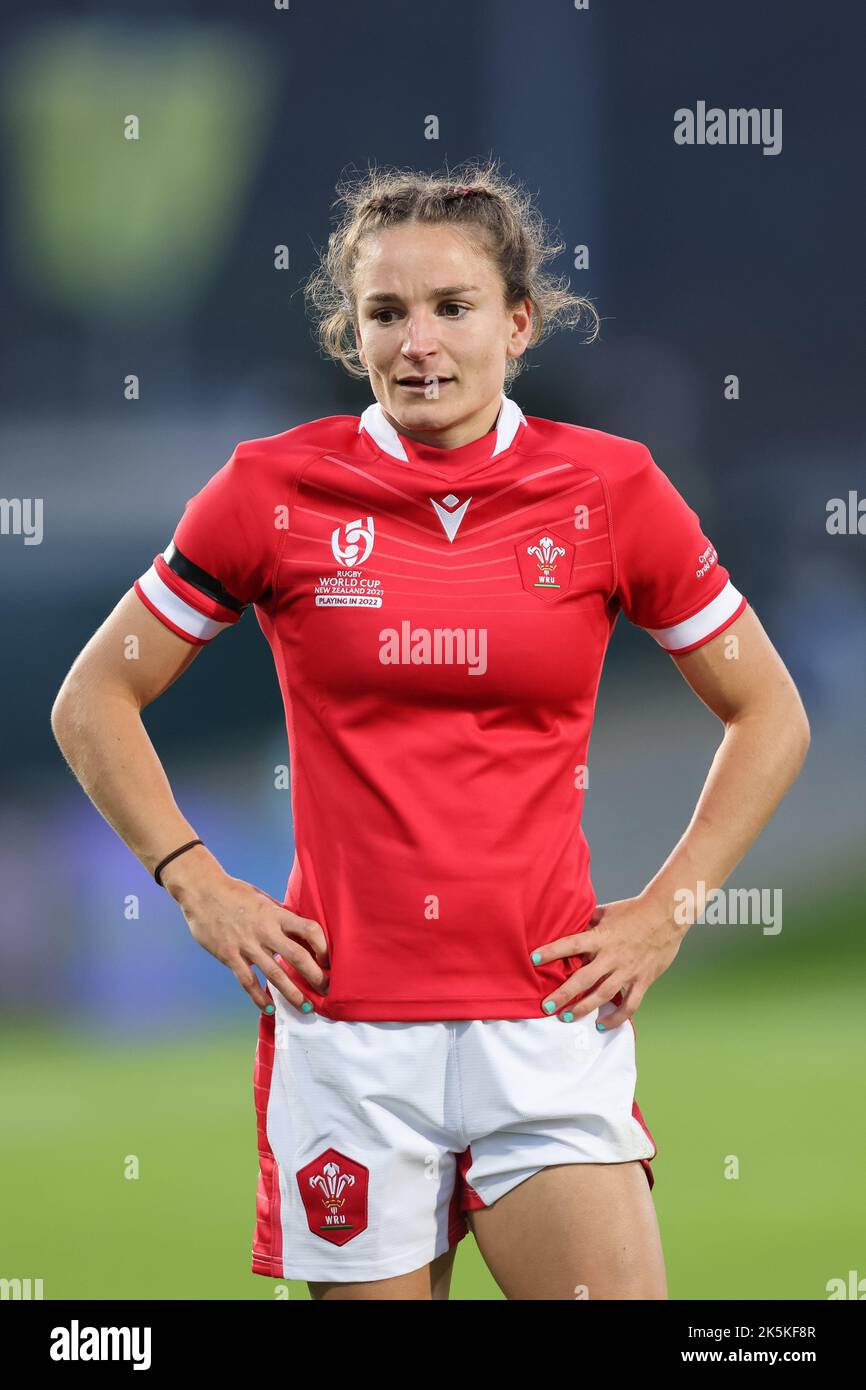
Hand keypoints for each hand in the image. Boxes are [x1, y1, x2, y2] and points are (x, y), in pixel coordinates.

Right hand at [161, 851, 328, 1010]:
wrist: (202, 891)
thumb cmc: (235, 892)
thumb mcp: (263, 899)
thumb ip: (279, 915)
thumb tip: (298, 931)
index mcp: (276, 914)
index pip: (309, 930)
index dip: (323, 947)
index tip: (328, 960)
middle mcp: (265, 930)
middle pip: (297, 956)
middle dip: (315, 976)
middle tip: (326, 990)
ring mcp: (247, 945)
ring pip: (275, 974)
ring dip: (292, 993)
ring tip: (306, 1007)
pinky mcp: (229, 955)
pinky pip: (247, 981)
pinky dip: (259, 997)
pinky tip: (269, 1008)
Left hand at [529, 893, 684, 1027]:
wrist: (667, 915)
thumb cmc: (634, 910)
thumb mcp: (607, 911)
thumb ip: (589, 921)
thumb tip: (571, 923)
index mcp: (601, 937)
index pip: (571, 944)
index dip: (551, 951)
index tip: (533, 958)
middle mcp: (612, 956)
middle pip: (583, 978)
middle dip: (563, 994)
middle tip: (546, 1006)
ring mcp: (628, 970)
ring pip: (602, 995)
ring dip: (583, 1008)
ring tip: (566, 1017)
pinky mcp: (642, 980)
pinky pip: (629, 1005)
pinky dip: (616, 1018)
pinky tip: (602, 1024)